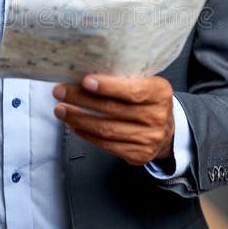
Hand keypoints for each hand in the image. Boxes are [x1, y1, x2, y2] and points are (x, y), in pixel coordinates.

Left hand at [52, 74, 174, 166]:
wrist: (167, 131)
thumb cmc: (148, 102)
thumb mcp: (146, 83)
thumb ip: (124, 79)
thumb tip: (85, 74)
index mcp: (160, 93)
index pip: (133, 91)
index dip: (108, 86)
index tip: (85, 81)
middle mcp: (157, 117)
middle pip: (113, 109)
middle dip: (81, 100)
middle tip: (61, 92)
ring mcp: (149, 138)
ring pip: (106, 129)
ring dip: (79, 119)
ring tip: (62, 109)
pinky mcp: (138, 154)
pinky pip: (106, 145)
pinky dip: (86, 134)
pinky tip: (74, 125)